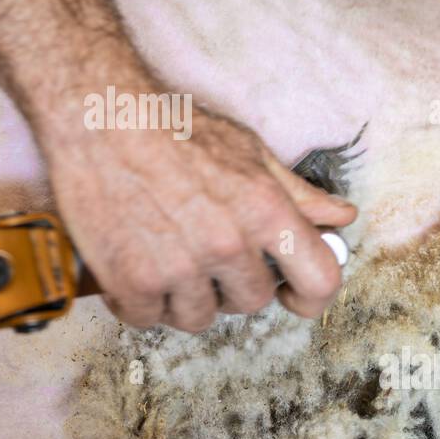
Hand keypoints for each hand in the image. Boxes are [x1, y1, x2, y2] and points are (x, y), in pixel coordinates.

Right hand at [45, 105, 357, 331]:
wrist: (99, 119)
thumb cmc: (172, 127)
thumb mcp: (247, 150)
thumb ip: (297, 193)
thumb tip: (340, 218)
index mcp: (265, 210)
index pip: (319, 280)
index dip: (311, 297)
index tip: (292, 296)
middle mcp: (227, 244)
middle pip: (250, 302)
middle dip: (231, 284)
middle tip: (203, 253)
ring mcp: (179, 268)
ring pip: (197, 317)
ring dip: (184, 297)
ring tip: (165, 257)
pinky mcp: (132, 281)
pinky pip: (147, 319)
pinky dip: (139, 301)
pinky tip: (133, 267)